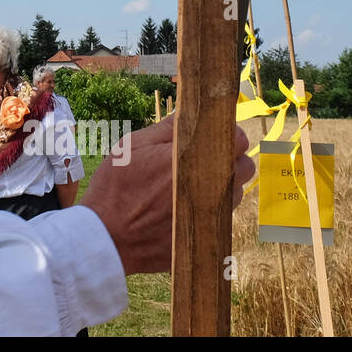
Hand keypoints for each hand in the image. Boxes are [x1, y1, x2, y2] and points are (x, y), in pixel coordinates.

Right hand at [80, 115, 253, 274]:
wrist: (107, 237)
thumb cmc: (115, 187)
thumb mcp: (132, 146)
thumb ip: (167, 128)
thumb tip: (190, 114)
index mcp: (193, 160)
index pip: (238, 141)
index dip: (228, 134)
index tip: (214, 134)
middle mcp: (210, 188)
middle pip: (244, 168)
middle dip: (230, 159)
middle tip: (205, 158)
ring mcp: (211, 216)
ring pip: (234, 194)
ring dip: (222, 185)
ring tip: (192, 184)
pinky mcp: (207, 236)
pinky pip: (222, 217)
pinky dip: (211, 208)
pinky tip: (185, 206)